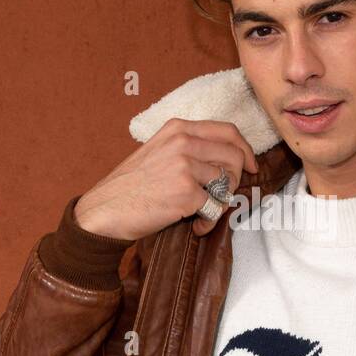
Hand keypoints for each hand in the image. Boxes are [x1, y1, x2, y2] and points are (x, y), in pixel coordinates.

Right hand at [75, 118, 258, 239]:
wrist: (104, 211)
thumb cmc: (131, 186)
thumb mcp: (158, 151)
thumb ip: (188, 148)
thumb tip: (229, 159)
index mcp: (177, 128)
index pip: (228, 131)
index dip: (245, 150)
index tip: (251, 166)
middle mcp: (183, 142)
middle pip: (235, 156)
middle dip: (236, 181)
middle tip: (220, 196)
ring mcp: (185, 166)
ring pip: (229, 183)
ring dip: (221, 204)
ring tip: (202, 215)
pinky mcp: (186, 192)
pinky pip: (217, 208)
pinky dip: (209, 222)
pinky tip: (194, 226)